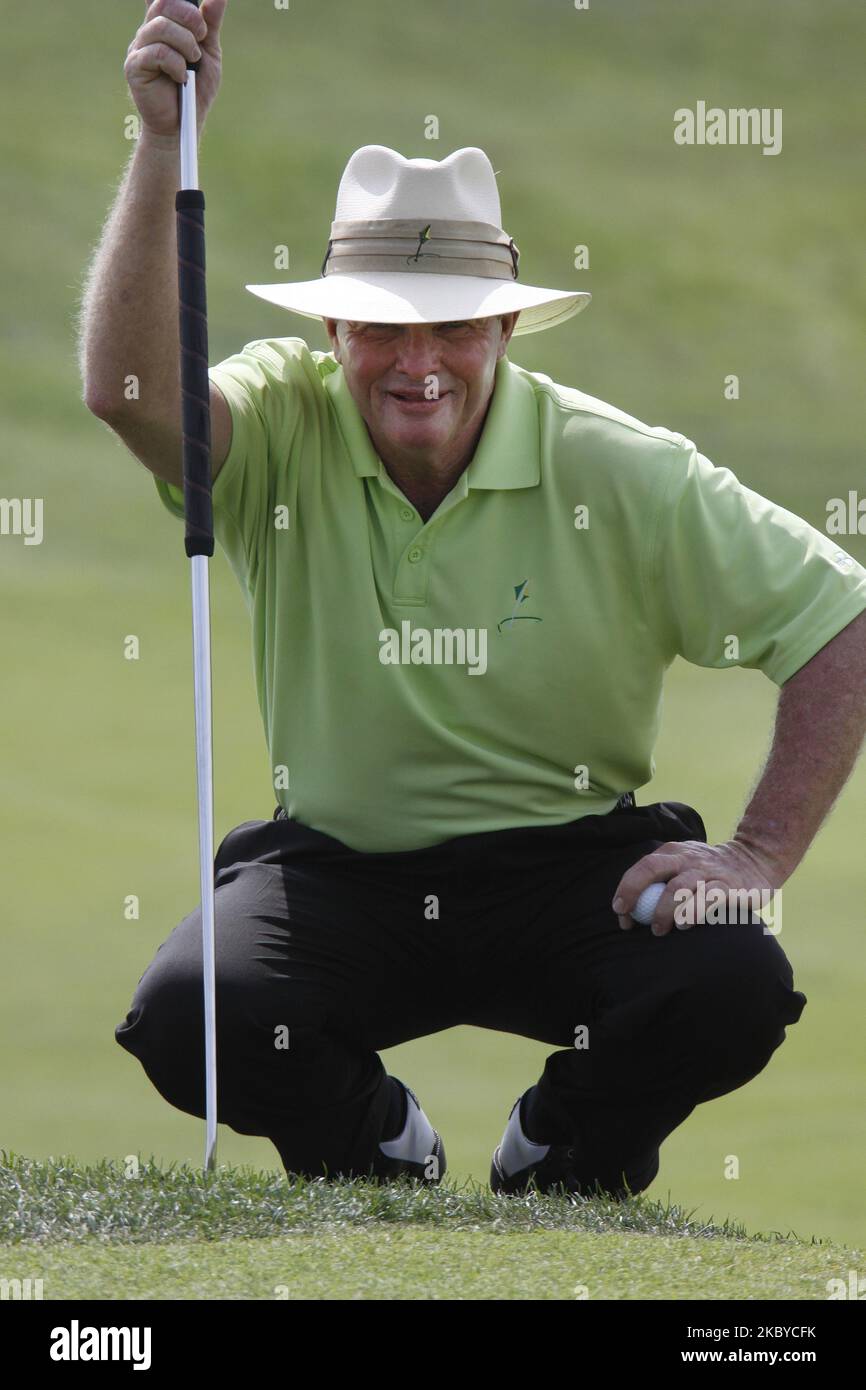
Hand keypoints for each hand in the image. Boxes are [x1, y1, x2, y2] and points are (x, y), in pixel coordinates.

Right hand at [125, 0, 228, 140]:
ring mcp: (139, 48)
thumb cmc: (194, 90)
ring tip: (192, 62)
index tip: (198, 15)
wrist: (183, 126)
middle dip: (190, 17)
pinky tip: (181, 77)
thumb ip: (210, 24)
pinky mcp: (134, 67)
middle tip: (202, 36)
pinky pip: (157, 53)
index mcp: (164, 25)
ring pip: (160, 27)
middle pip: (163, 3)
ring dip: (185, 43)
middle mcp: (148, 32)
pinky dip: (176, 64)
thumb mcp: (209, 53)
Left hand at [611, 838, 777, 935]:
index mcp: (673, 852)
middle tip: (630, 919)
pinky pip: (708, 899)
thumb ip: (663, 879)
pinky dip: (693, 912)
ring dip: (663, 910)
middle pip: (652, 869)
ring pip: (678, 888)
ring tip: (658, 929)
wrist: (756, 859)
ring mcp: (709, 871)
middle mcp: (688, 858)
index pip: (642, 867)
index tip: (620, 912)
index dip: (626, 889)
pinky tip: (684, 924)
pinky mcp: (729, 886)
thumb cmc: (710, 871)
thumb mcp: (685, 865)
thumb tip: (631, 911)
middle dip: (634, 893)